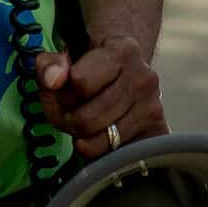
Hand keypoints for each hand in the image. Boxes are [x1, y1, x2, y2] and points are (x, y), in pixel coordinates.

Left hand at [33, 34, 166, 161]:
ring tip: (80, 123)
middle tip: (64, 113)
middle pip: (87, 119)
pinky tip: (98, 135)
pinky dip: (101, 151)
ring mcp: (154, 107)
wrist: (127, 69)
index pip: (80, 82)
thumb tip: (53, 80)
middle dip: (66, 120)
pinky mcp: (158, 132)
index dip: (61, 91)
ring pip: (102, 141)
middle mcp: (144, 78)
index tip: (60, 88)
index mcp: (122, 51)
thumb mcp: (65, 56)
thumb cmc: (90, 65)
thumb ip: (49, 64)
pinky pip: (119, 155)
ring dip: (81, 138)